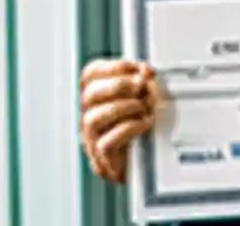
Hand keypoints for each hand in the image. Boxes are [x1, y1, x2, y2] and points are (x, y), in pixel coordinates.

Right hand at [79, 58, 160, 182]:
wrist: (150, 172)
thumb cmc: (147, 133)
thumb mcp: (147, 102)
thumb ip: (145, 85)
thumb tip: (146, 73)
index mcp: (97, 100)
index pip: (90, 75)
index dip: (112, 67)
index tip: (134, 67)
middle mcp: (90, 118)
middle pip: (90, 94)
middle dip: (118, 85)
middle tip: (141, 86)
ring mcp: (93, 140)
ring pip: (94, 118)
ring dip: (123, 107)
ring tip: (143, 107)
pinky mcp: (103, 160)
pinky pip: (106, 143)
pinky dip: (128, 128)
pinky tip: (143, 124)